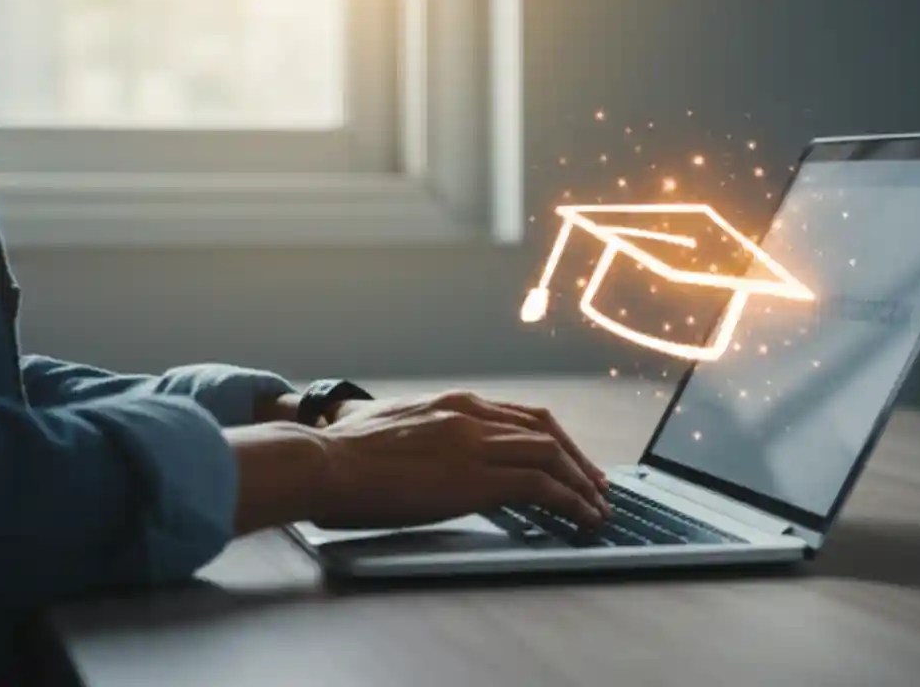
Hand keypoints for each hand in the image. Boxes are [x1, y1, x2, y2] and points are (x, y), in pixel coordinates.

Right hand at [230, 391, 608, 533]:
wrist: (321, 460)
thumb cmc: (341, 454)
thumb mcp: (393, 428)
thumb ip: (424, 434)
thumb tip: (430, 454)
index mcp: (453, 403)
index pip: (522, 416)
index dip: (554, 440)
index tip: (570, 460)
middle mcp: (471, 415)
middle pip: (546, 430)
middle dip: (578, 460)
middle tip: (597, 486)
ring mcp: (474, 444)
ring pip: (551, 455)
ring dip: (581, 483)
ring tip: (597, 507)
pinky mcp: (473, 478)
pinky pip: (539, 485)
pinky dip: (569, 500)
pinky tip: (580, 517)